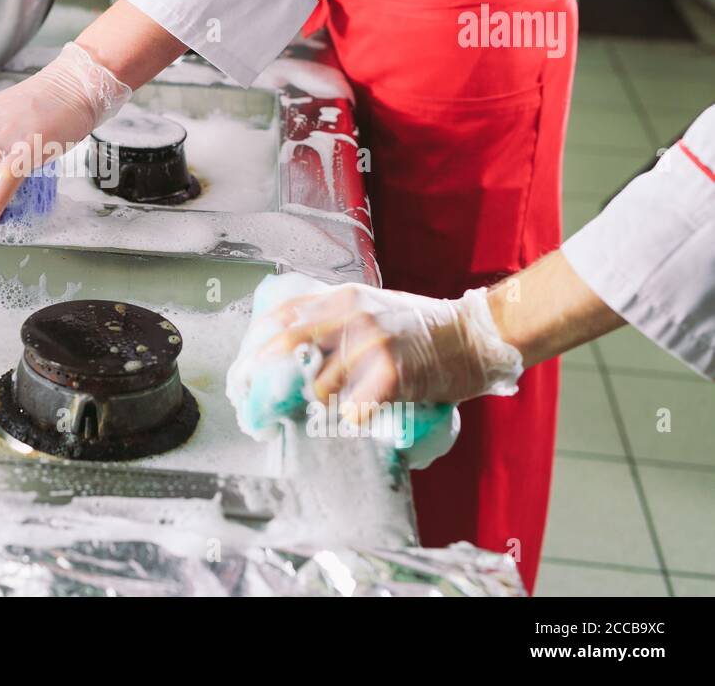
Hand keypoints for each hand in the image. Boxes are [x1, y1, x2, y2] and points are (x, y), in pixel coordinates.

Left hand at [263, 283, 523, 420]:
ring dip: (314, 404)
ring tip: (321, 413)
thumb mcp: (373, 305)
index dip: (256, 340)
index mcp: (344, 298)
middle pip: (288, 344)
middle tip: (253, 397)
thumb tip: (295, 338)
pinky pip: (353, 408)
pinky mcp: (390, 375)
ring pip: (318, 385)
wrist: (473, 337)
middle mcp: (352, 317)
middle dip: (263, 373)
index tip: (244, 364)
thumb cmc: (423, 325)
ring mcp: (370, 346)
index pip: (283, 314)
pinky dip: (349, 418)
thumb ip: (337, 317)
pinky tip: (354, 419)